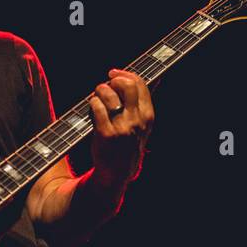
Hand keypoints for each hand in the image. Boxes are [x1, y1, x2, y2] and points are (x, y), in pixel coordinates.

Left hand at [88, 68, 153, 190]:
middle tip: (105, 85)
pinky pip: (97, 107)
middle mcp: (137, 121)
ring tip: (96, 97)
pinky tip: (92, 108)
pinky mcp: (106, 133)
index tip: (114, 73)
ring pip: (109, 94)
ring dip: (99, 91)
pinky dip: (92, 103)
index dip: (125, 74)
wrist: (117, 172)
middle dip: (112, 80)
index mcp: (148, 116)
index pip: (140, 84)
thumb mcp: (142, 126)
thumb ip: (143, 103)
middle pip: (126, 85)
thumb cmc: (127, 145)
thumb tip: (154, 78)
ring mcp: (122, 127)